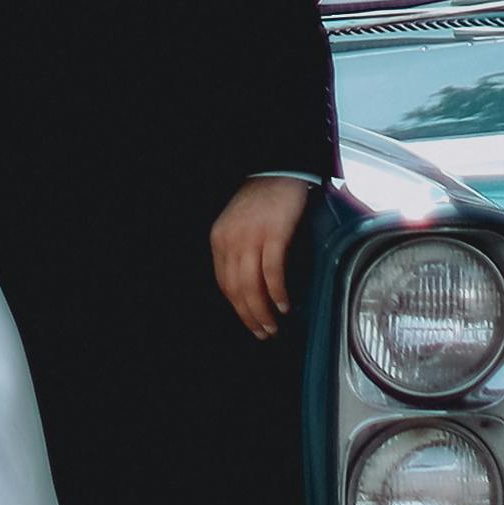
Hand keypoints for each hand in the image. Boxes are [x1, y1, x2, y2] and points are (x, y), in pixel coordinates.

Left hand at [209, 176, 307, 337]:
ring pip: (252, 285)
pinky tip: (283, 305)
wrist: (279, 171)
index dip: (237, 308)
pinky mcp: (274, 234)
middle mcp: (232, 240)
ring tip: (273, 326)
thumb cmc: (262, 201)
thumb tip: (250, 287)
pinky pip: (272, 271)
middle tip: (263, 333)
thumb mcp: (239, 226)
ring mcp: (252, 237)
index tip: (250, 323)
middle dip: (249, 316)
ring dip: (263, 311)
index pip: (224, 284)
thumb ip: (239, 252)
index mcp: (220, 240)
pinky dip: (277, 293)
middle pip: (237, 289)